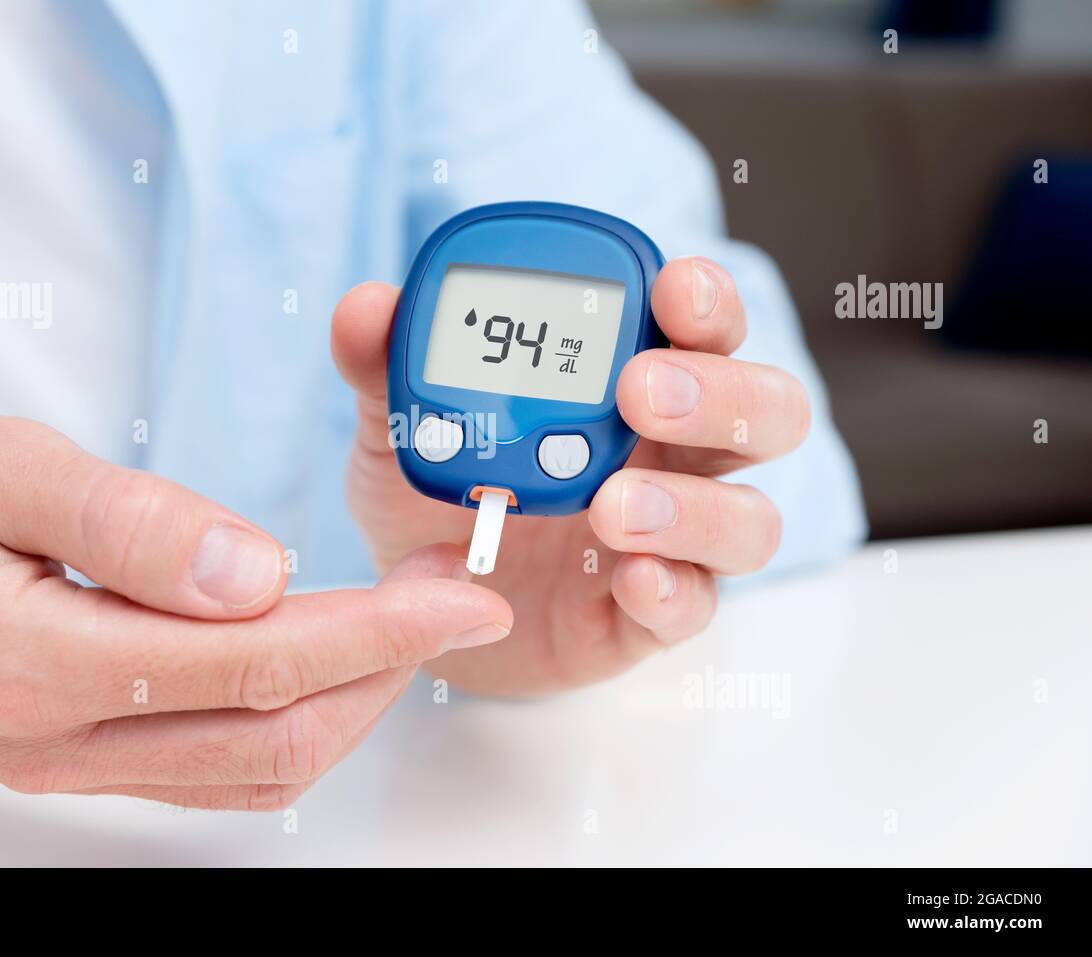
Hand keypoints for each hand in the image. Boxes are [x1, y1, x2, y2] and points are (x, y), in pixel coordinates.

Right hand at [0, 407, 510, 807]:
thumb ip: (128, 521)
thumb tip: (259, 568)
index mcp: (39, 659)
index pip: (258, 660)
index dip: (379, 630)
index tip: (463, 597)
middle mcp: (56, 739)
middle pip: (274, 735)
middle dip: (387, 668)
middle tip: (454, 598)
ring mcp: (62, 762)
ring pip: (253, 770)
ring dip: (348, 703)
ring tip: (403, 624)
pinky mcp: (68, 757)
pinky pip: (210, 772)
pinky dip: (289, 726)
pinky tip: (318, 666)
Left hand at [332, 258, 808, 695]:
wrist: (421, 608)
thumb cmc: (436, 497)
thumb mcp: (400, 428)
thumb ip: (388, 369)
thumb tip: (365, 305)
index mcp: (629, 383)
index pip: (702, 326)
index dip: (705, 301)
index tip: (671, 287)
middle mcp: (672, 456)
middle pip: (762, 412)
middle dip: (721, 393)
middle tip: (639, 394)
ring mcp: (673, 541)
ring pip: (749, 517)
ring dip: (697, 506)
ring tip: (613, 509)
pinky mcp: (650, 616)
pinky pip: (695, 607)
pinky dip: (672, 592)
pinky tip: (632, 580)